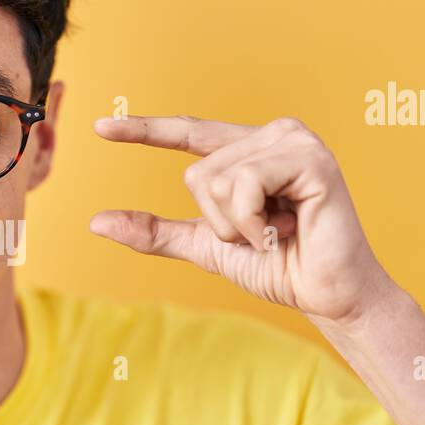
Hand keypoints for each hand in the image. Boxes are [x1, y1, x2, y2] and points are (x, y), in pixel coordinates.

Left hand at [89, 114, 396, 326]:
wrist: (327, 295)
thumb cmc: (279, 267)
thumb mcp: (206, 245)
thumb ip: (156, 231)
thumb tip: (97, 222)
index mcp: (250, 148)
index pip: (189, 133)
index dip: (145, 130)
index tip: (100, 129)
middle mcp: (273, 134)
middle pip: (196, 173)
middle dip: (218, 221)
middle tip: (263, 234)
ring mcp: (294, 141)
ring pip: (215, 180)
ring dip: (238, 225)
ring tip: (277, 231)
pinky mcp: (311, 158)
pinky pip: (244, 186)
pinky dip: (254, 222)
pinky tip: (288, 229)